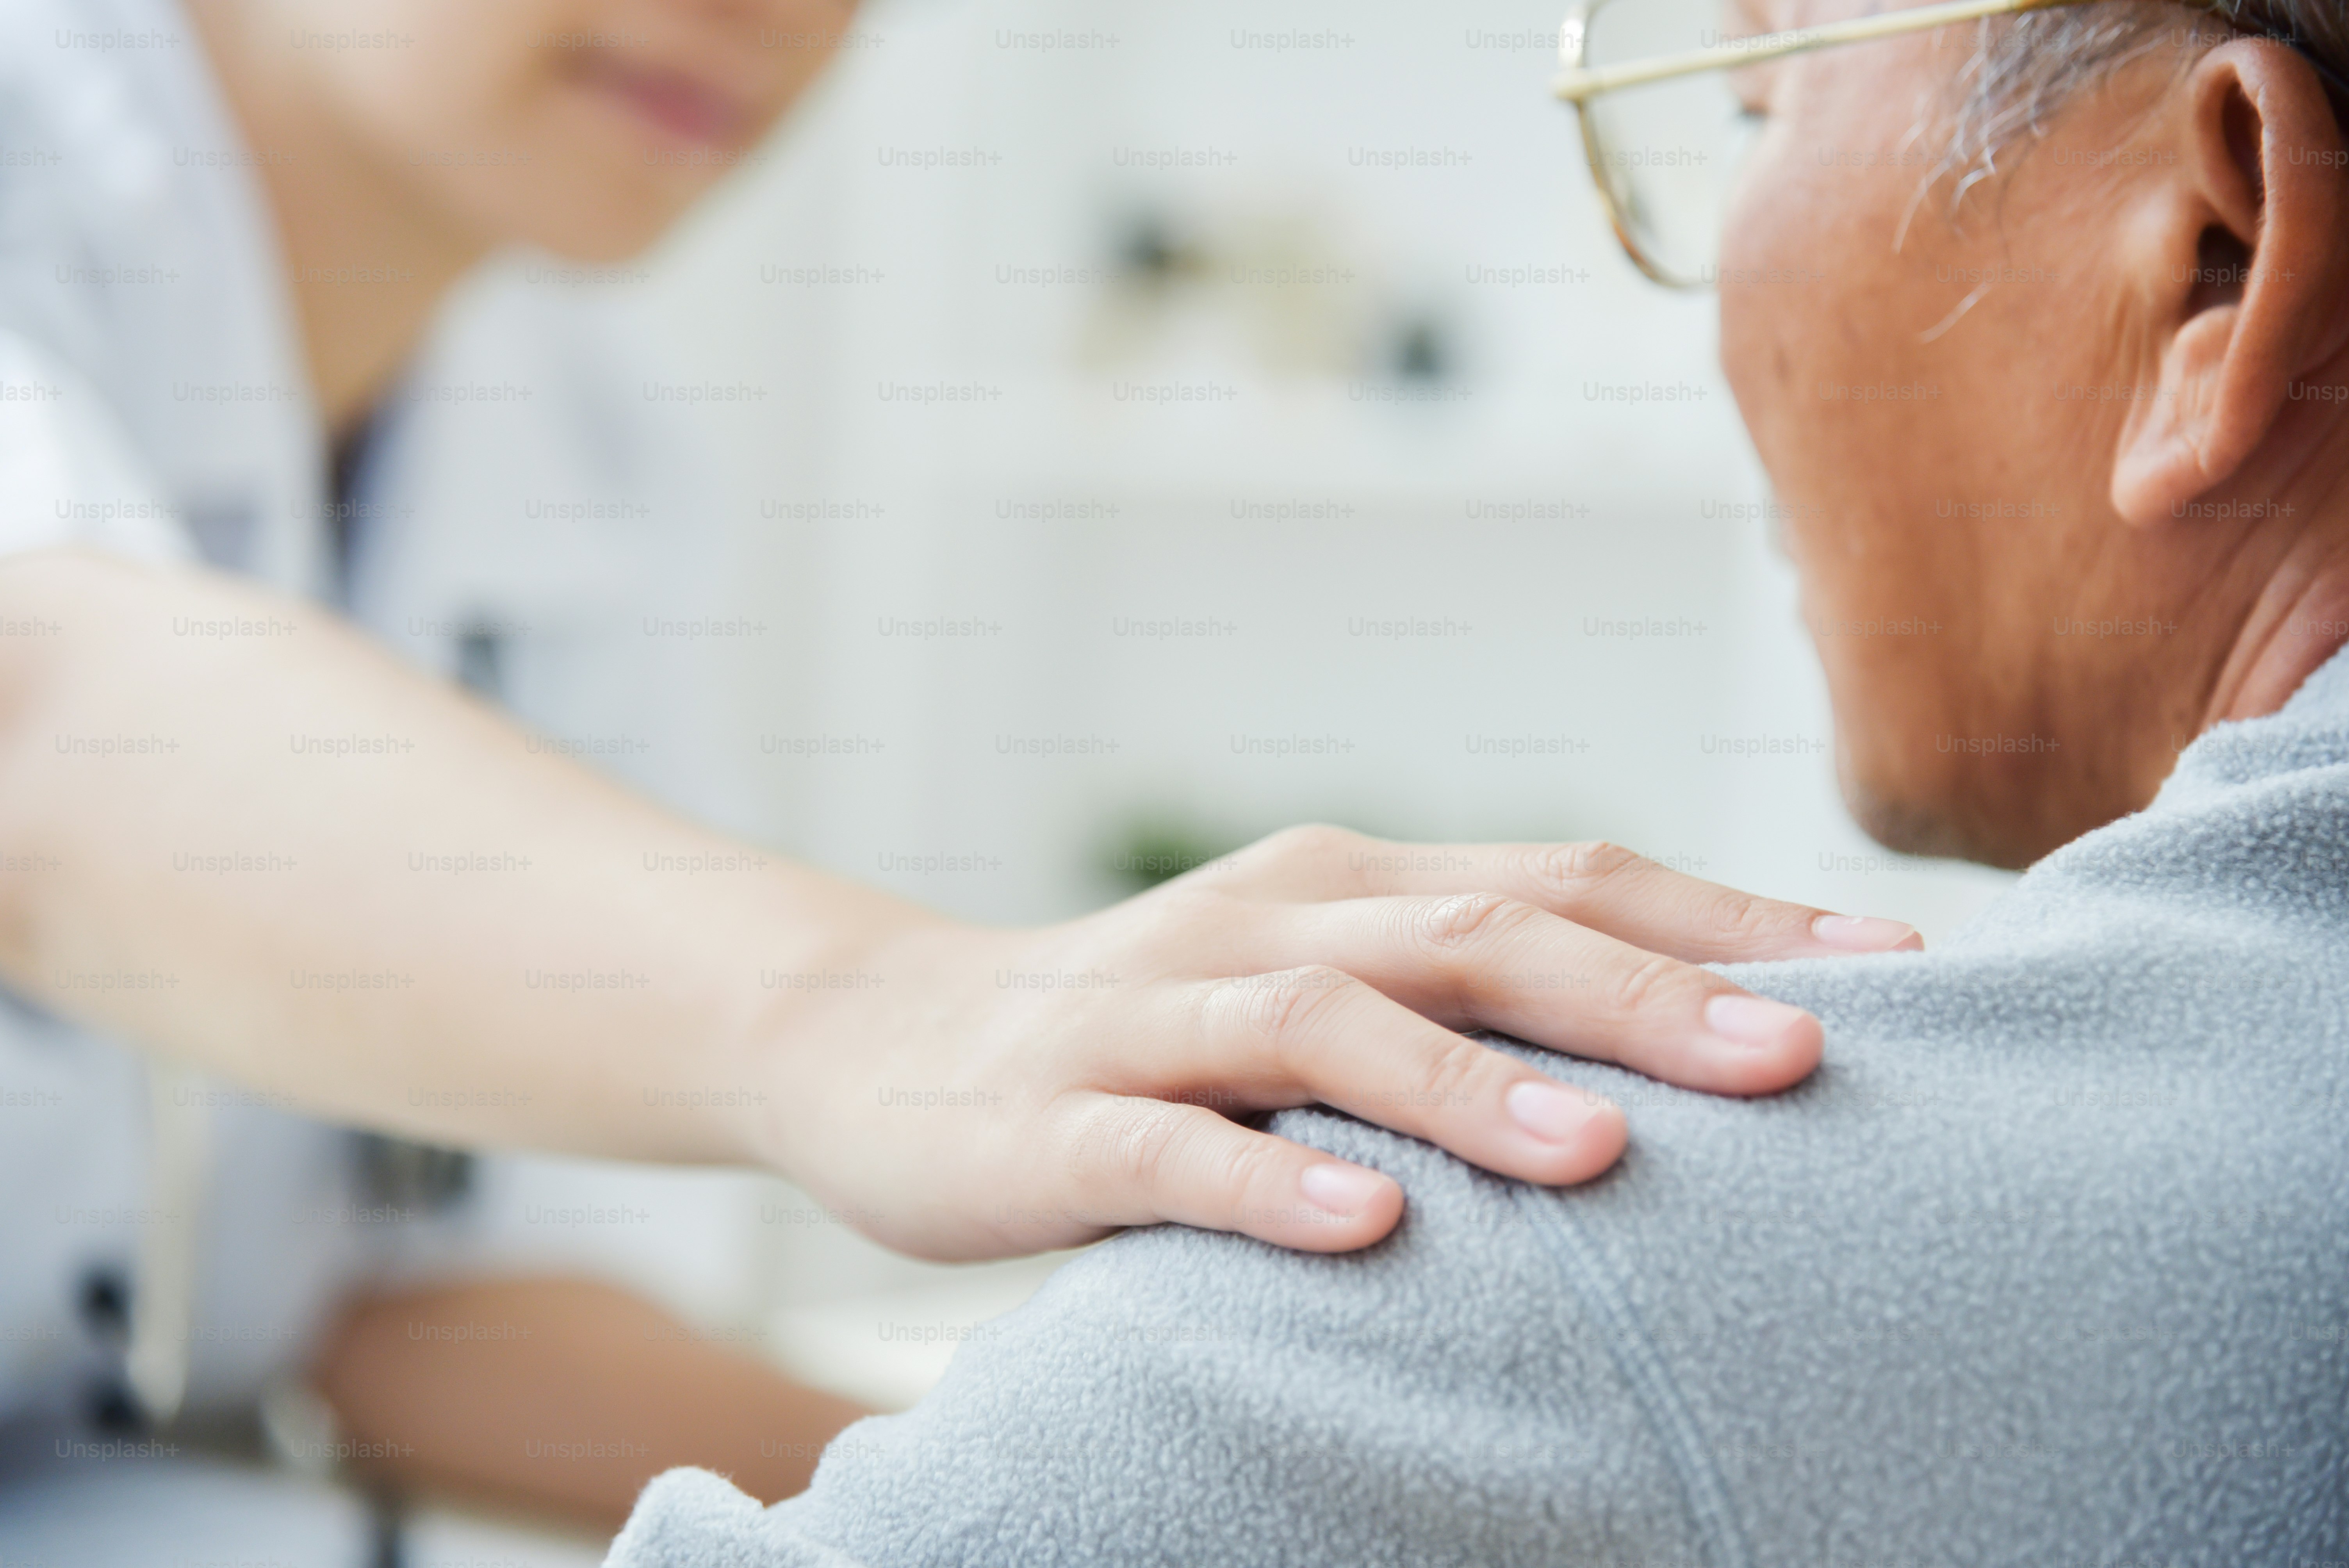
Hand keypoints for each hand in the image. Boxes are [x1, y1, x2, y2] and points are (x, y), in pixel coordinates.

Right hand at [766, 826, 1919, 1258]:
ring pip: (1325, 1028)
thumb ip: (1458, 995)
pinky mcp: (1056, 1119)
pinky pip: (1172, 1150)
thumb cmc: (1151, 1029)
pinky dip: (1272, 1183)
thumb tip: (1684, 1036)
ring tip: (1601, 1150)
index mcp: (1343, 883)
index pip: (1560, 880)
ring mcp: (1153, 1017)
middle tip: (1803, 1054)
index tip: (1895, 972)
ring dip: (1465, 1084)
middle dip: (1639, 990)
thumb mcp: (1312, 983)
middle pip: (1467, 934)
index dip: (1724, 919)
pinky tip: (1367, 1229)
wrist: (885, 1042)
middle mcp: (1265, 923)